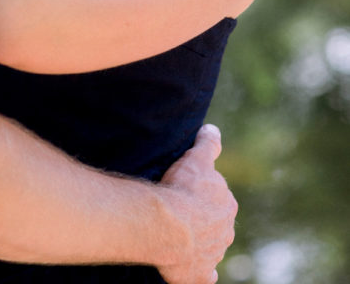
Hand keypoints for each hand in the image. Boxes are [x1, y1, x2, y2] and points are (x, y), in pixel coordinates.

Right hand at [156, 125, 236, 283]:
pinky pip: (205, 275)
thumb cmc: (183, 189)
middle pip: (216, 223)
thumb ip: (208, 144)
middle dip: (204, 219)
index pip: (218, 197)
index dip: (202, 193)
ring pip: (210, 247)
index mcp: (227, 205)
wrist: (170, 225)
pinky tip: (200, 272)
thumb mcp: (197, 158)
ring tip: (180, 236)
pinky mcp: (200, 274)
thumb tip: (213, 129)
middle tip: (182, 212)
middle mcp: (225, 231)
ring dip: (201, 243)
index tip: (188, 190)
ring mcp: (214, 254)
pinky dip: (204, 274)